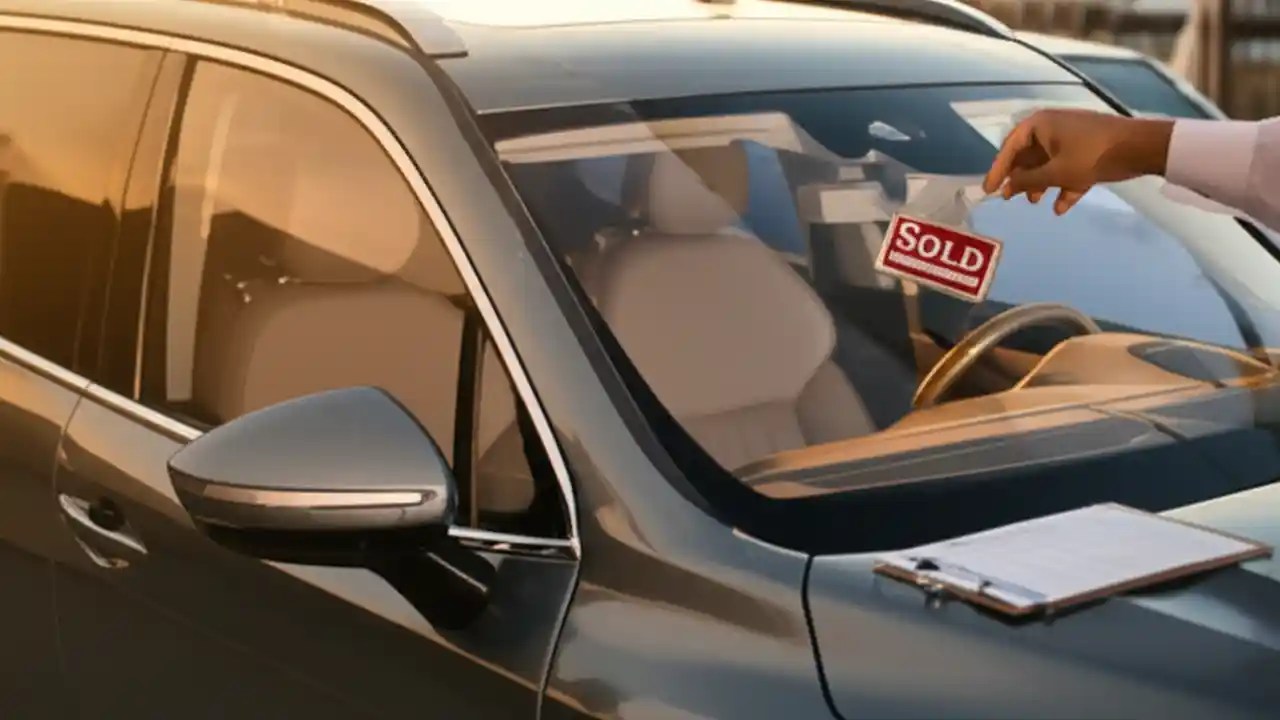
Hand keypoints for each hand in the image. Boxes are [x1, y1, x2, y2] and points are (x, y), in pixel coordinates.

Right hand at [982, 109, 1173, 214]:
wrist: (1140, 147)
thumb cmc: (1091, 156)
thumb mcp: (1055, 172)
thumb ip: (1027, 181)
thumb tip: (1006, 188)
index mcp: (1040, 125)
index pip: (1010, 147)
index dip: (998, 170)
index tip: (989, 190)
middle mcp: (1053, 127)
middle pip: (1029, 155)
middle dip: (1022, 178)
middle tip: (1012, 198)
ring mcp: (1072, 138)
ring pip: (1048, 163)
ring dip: (1041, 184)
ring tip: (1036, 202)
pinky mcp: (1088, 149)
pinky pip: (1068, 168)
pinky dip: (1064, 185)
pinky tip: (1061, 207)